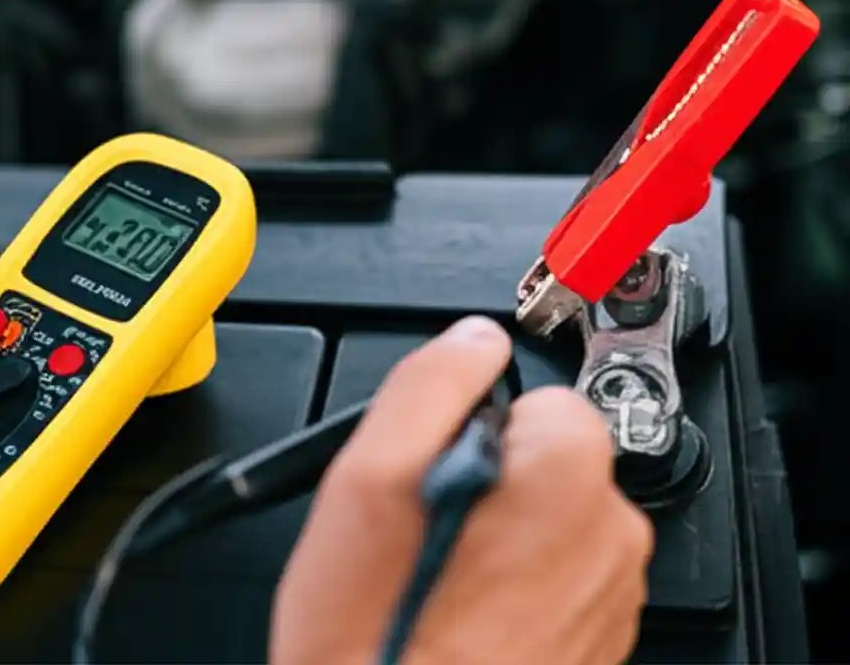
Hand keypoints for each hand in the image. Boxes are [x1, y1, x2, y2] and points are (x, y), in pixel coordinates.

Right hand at [271, 316, 653, 664]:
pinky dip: (510, 587)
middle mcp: (609, 539)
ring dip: (494, 536)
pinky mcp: (594, 643)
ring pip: (546, 518)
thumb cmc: (374, 644)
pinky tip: (460, 616)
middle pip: (544, 456)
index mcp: (567, 481)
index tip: (428, 474)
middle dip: (484, 480)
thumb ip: (427, 386)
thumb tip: (470, 340)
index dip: (464, 428)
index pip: (534, 393)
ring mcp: (608, 599)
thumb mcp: (365, 485)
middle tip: (421, 535)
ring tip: (436, 581)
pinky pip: (552, 577)